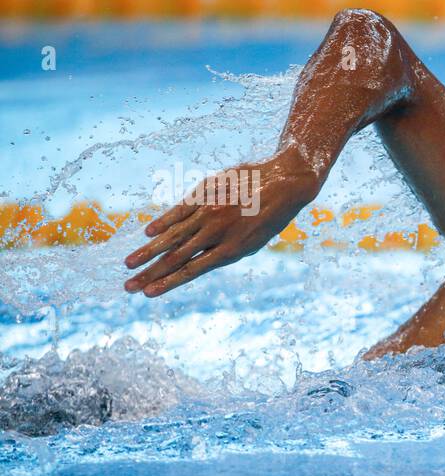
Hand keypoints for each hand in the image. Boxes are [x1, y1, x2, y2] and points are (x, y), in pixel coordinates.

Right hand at [124, 152, 319, 296]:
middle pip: (175, 257)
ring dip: (148, 252)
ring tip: (129, 264)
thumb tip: (195, 261)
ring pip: (172, 235)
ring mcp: (209, 211)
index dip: (168, 283)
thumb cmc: (270, 217)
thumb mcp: (253, 242)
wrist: (285, 182)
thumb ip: (223, 251)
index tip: (147, 294)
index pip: (191, 271)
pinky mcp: (205, 193)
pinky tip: (148, 233)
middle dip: (150, 273)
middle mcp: (217, 232)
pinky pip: (179, 210)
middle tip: (128, 286)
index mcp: (231, 249)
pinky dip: (163, 222)